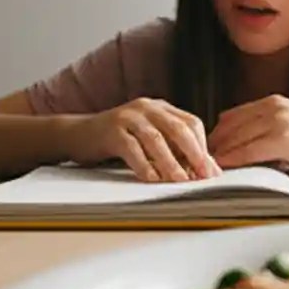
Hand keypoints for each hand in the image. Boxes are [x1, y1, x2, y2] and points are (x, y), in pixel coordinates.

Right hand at [66, 98, 221, 181]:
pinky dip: (144, 165)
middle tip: (202, 175)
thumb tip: (203, 170)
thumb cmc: (119, 140)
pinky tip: (151, 179)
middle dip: (193, 153)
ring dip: (170, 162)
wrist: (78, 134)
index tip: (209, 171)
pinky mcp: (111, 131)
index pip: (190, 123)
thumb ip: (173, 150)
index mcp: (161, 108)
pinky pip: (132, 149)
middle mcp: (147, 108)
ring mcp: (128, 117)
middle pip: (178, 128)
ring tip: (179, 181)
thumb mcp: (149, 140)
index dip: (202, 147)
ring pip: (156, 139)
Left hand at [209, 94, 288, 170]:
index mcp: (274, 102)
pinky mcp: (283, 139)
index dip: (216, 135)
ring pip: (234, 138)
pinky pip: (248, 151)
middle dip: (211, 145)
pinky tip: (222, 170)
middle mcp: (273, 107)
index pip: (232, 116)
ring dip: (217, 155)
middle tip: (197, 163)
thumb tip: (248, 146)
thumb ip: (272, 130)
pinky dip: (232, 161)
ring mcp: (278, 121)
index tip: (206, 151)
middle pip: (228, 126)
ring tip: (204, 169)